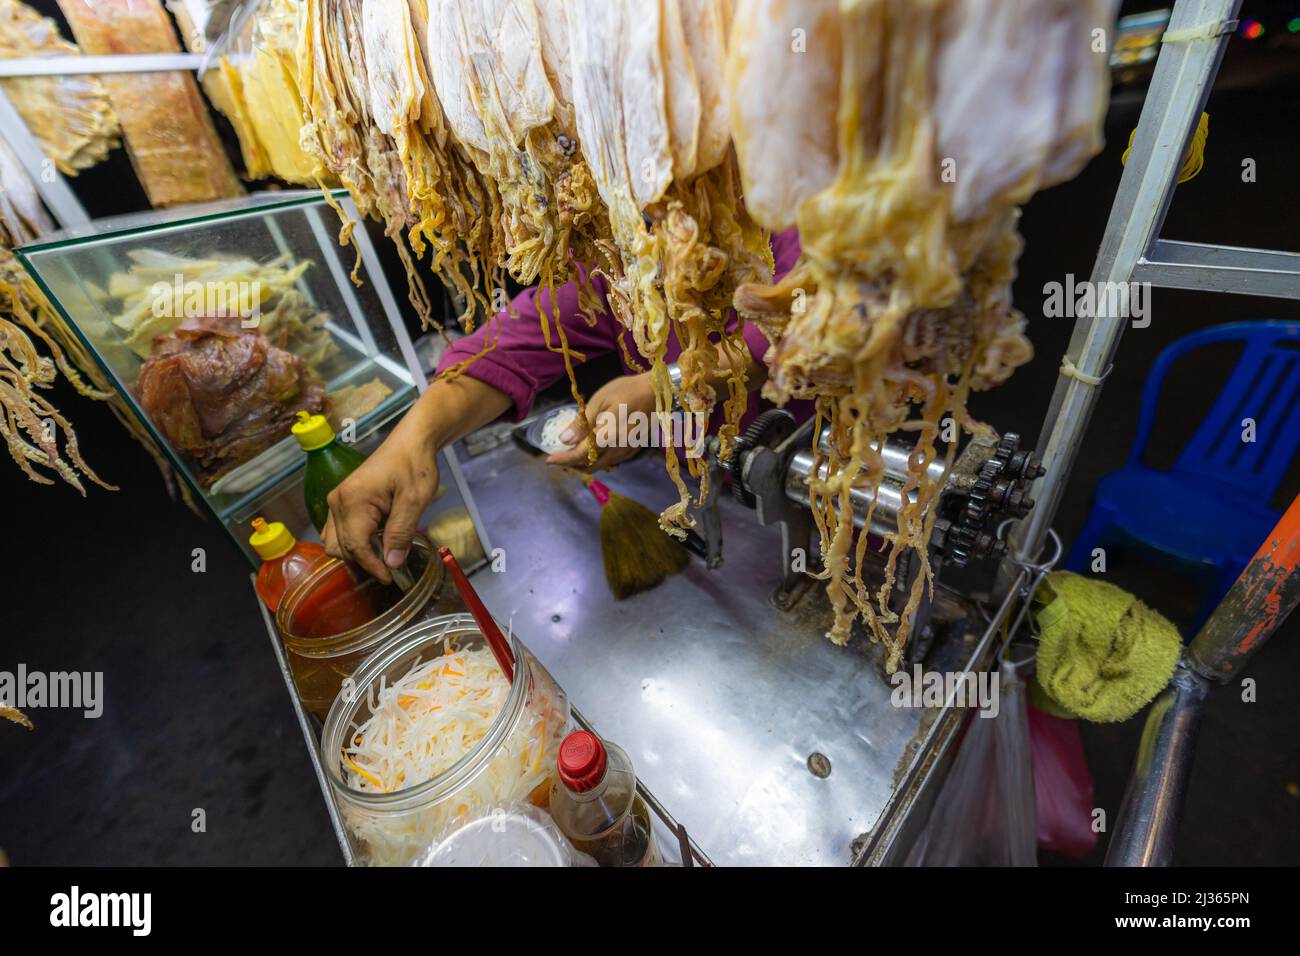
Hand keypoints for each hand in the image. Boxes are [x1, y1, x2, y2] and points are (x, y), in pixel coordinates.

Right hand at [322, 417, 439, 583]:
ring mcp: (336, 500)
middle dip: (364, 562)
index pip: (355, 546)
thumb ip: (401, 533)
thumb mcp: (414, 501)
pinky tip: (374, 543)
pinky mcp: (342, 500)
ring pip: (335, 542)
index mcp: (353, 500)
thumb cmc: (414, 466)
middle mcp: (337, 501)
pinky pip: (337, 531)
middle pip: (341, 547)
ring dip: (355, 554)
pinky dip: (352, 543)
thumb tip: (392, 563)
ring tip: (382, 558)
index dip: (372, 566)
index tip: (390, 578)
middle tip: (390, 570)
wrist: (411, 441)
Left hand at [546, 371, 656, 471]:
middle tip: (559, 455)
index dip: (563, 459)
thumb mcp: (600, 401)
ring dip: (585, 463)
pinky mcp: (633, 449)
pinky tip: (592, 449)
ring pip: (601, 465)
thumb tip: (565, 440)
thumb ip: (582, 423)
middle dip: (572, 464)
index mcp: (607, 438)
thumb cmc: (626, 391)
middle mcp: (617, 450)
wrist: (657, 391)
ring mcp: (627, 451)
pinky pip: (611, 461)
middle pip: (589, 466)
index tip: (548, 459)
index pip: (580, 455)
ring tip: (573, 452)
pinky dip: (598, 459)